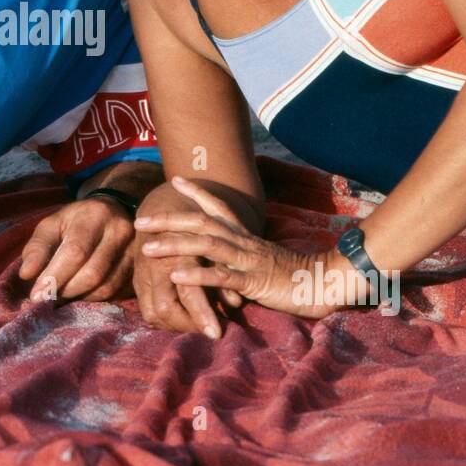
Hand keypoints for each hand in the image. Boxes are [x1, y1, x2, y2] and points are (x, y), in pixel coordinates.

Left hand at [17, 195, 134, 302]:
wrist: (113, 211)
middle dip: (66, 291)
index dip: (54, 276)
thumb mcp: (52, 225)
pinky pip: (117, 293)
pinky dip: (95, 299)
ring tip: (64, 295)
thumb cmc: (76, 221)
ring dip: (80, 298)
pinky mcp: (141, 267)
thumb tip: (27, 274)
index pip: (75, 252)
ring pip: (106, 287)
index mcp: (95, 215)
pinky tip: (82, 295)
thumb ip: (37, 247)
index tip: (36, 295)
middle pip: (92, 274)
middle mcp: (120, 231)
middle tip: (49, 297)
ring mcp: (136, 250)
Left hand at [136, 176, 354, 320]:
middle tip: (140, 220)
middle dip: (170, 219)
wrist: (325, 285)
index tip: (173, 180)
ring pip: (207, 245)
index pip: (218, 206)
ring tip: (147, 248)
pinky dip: (197, 275)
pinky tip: (175, 276)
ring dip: (174, 245)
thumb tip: (223, 257)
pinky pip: (222, 276)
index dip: (196, 192)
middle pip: (202, 221)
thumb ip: (242, 255)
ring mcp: (248, 259)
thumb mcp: (263, 259)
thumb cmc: (293, 275)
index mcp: (246, 235)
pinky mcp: (254, 281)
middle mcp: (244, 241)